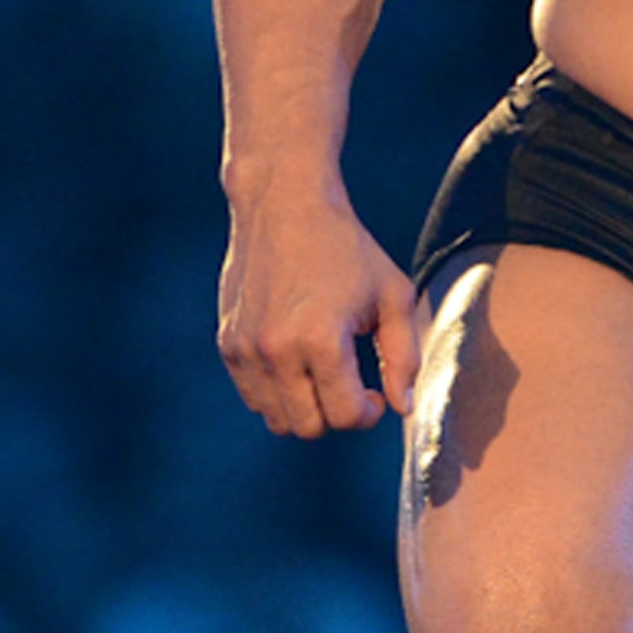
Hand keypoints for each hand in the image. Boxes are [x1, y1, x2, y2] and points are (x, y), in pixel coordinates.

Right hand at [218, 185, 419, 437]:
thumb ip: (404, 356)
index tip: (376, 394)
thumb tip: (402, 407)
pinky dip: (278, 393)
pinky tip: (298, 360)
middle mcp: (277, 350)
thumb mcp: (393, 295)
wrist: (284, 205)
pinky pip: (253, 397)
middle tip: (352, 386)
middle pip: (309, 427)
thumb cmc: (347, 249)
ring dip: (306, 408)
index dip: (369, 413)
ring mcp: (246, 350)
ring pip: (277, 420)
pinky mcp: (228, 344)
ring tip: (324, 373)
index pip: (346, 416)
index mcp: (322, 339)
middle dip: (338, 414)